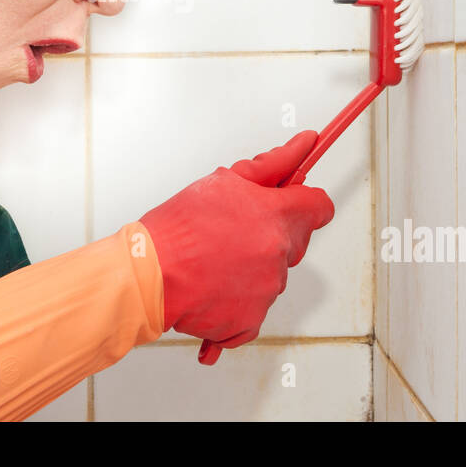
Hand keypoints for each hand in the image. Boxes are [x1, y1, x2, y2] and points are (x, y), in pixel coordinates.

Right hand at [136, 130, 334, 356]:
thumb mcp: (224, 182)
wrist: (148, 276)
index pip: (318, 207)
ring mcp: (267, 290)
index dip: (304, 201)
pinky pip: (254, 310)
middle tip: (235, 230)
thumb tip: (302, 146)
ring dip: (252, 267)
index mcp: (275, 217)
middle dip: (272, 233)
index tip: (293, 200)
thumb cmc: (176, 231)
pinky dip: (237, 302)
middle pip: (294, 241)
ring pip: (272, 274)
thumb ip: (271, 165)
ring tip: (214, 260)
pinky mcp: (250, 320)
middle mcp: (277, 254)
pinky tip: (212, 288)